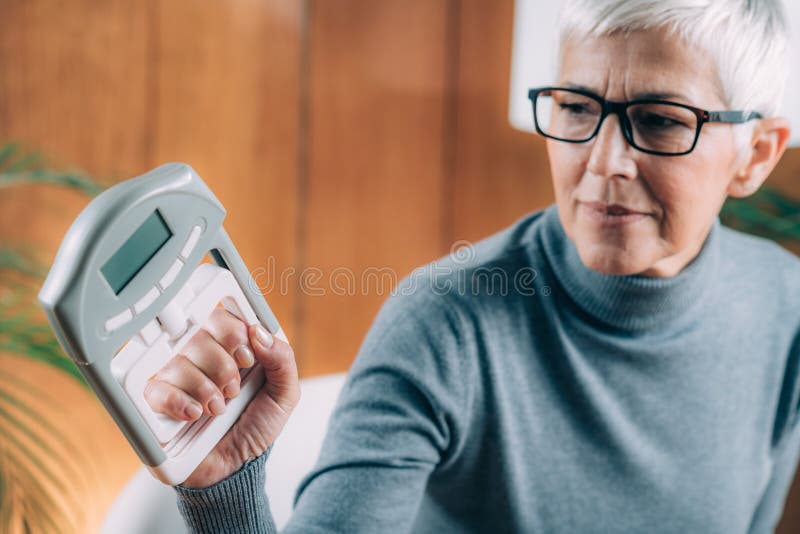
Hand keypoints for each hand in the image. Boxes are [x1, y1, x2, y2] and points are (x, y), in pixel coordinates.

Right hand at [144, 307, 299, 487]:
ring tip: (217, 409)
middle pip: (198, 334)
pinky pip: (155, 388)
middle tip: (232, 391)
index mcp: (229, 348)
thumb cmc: (256, 427)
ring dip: (204, 388)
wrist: (235, 468)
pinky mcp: (156, 402)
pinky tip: (194, 414)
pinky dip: (178, 401)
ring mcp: (176, 378)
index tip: (246, 358)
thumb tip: (259, 331)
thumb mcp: (283, 395)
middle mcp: (200, 357)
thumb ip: (282, 359)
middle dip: (222, 366)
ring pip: (178, 360)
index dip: (233, 332)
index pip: (221, 316)